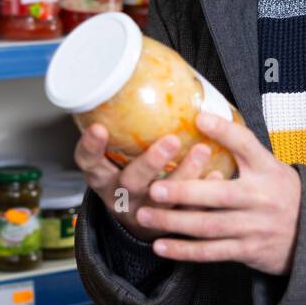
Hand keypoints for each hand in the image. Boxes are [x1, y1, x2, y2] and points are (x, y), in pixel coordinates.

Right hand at [74, 123, 218, 243]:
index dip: (90, 147)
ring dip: (184, 174)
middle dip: (151, 162)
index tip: (99, 128)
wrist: (138, 224)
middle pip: (131, 182)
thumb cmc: (129, 175)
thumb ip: (123, 132)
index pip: (88, 162)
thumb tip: (144, 80)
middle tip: (171, 140)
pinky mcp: (168, 224)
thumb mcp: (114, 160)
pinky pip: (188, 212)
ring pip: (163, 199)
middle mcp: (120, 196)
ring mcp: (145, 213)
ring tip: (201, 150)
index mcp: (102, 177)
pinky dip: (204, 195)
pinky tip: (217, 175)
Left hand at [138, 112, 301, 275]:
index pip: (246, 145)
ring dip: (174, 222)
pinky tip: (161, 246)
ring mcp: (253, 227)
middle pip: (219, 194)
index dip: (224, 132)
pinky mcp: (247, 250)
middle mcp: (260, 198)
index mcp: (266, 170)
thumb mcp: (269, 164)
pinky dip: (184, 250)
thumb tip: (202, 116)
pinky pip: (211, 252)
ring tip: (145, 215)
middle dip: (183, 192)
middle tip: (153, 188)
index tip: (198, 118)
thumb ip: (240, 146)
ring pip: (208, 226)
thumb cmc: (281, 192)